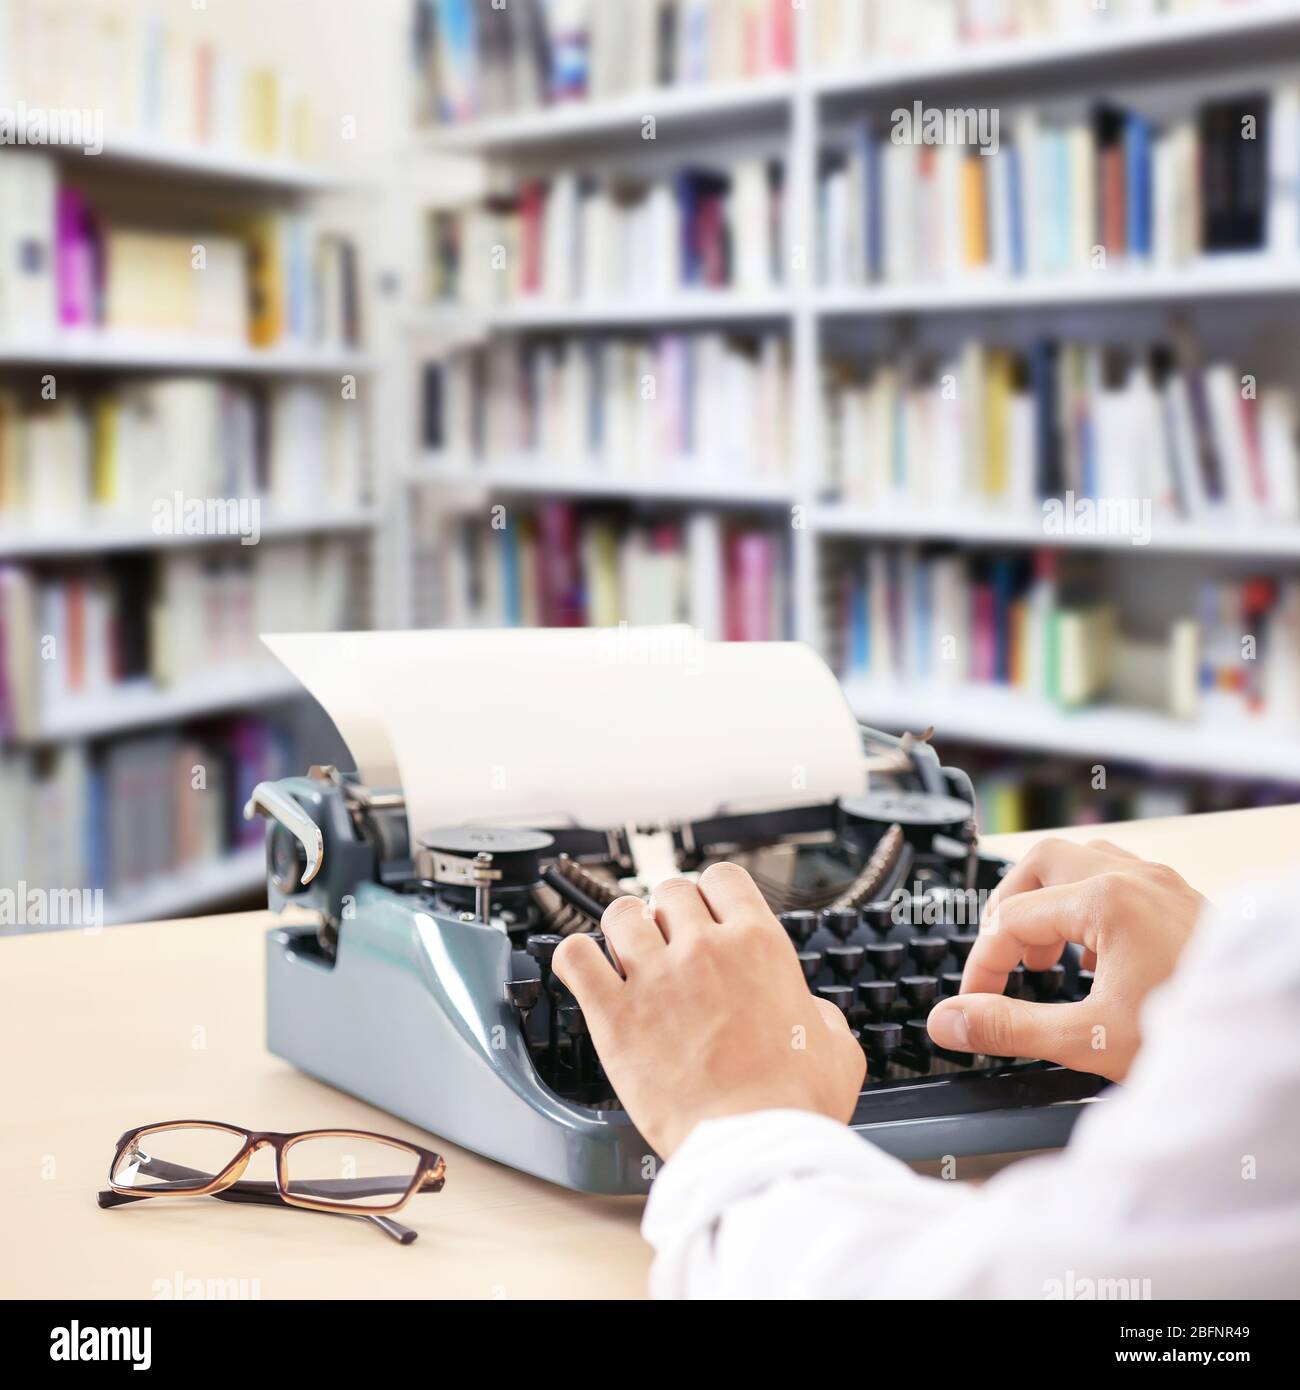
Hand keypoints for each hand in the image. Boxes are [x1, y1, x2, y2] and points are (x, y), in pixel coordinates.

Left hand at [552, 863, 865, 1159]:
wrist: (753, 1146)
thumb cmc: (795, 1104)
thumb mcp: (838, 1046)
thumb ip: (819, 1012)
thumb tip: (808, 1011)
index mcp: (758, 944)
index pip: (722, 878)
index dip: (713, 896)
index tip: (708, 917)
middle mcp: (703, 948)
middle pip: (670, 891)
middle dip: (668, 914)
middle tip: (670, 946)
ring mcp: (655, 976)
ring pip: (621, 914)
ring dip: (624, 931)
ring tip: (628, 957)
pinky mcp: (614, 1013)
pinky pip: (575, 956)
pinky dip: (576, 957)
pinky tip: (587, 972)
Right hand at [927, 838, 1206, 1081]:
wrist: (1274, 1038)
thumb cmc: (1196, 1036)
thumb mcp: (1090, 1039)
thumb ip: (1010, 1026)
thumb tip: (948, 1020)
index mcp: (1106, 900)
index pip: (1011, 919)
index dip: (981, 965)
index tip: (974, 1006)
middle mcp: (1133, 877)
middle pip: (1041, 863)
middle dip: (1010, 909)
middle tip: (1002, 957)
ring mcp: (1161, 883)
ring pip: (1081, 860)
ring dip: (1050, 900)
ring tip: (1046, 954)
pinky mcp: (1181, 898)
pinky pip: (1116, 876)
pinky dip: (1088, 904)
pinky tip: (1095, 952)